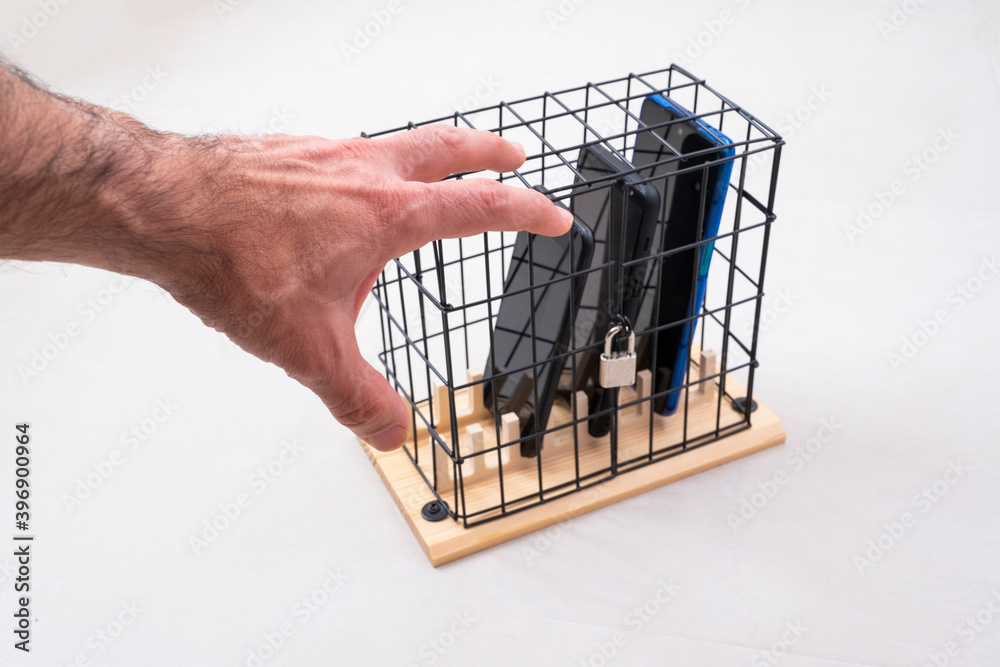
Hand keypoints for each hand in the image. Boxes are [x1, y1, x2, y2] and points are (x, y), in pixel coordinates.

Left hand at [147, 126, 572, 450]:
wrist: (162, 208)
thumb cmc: (234, 262)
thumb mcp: (309, 350)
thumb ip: (358, 398)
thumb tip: (392, 434)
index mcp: (388, 215)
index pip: (480, 207)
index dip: (527, 212)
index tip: (554, 216)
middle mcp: (364, 173)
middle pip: (447, 146)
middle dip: (488, 151)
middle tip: (513, 155)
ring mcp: (326, 155)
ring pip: (396, 143)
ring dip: (428, 154)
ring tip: (431, 177)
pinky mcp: (290, 153)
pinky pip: (347, 152)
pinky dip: (369, 165)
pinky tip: (346, 193)